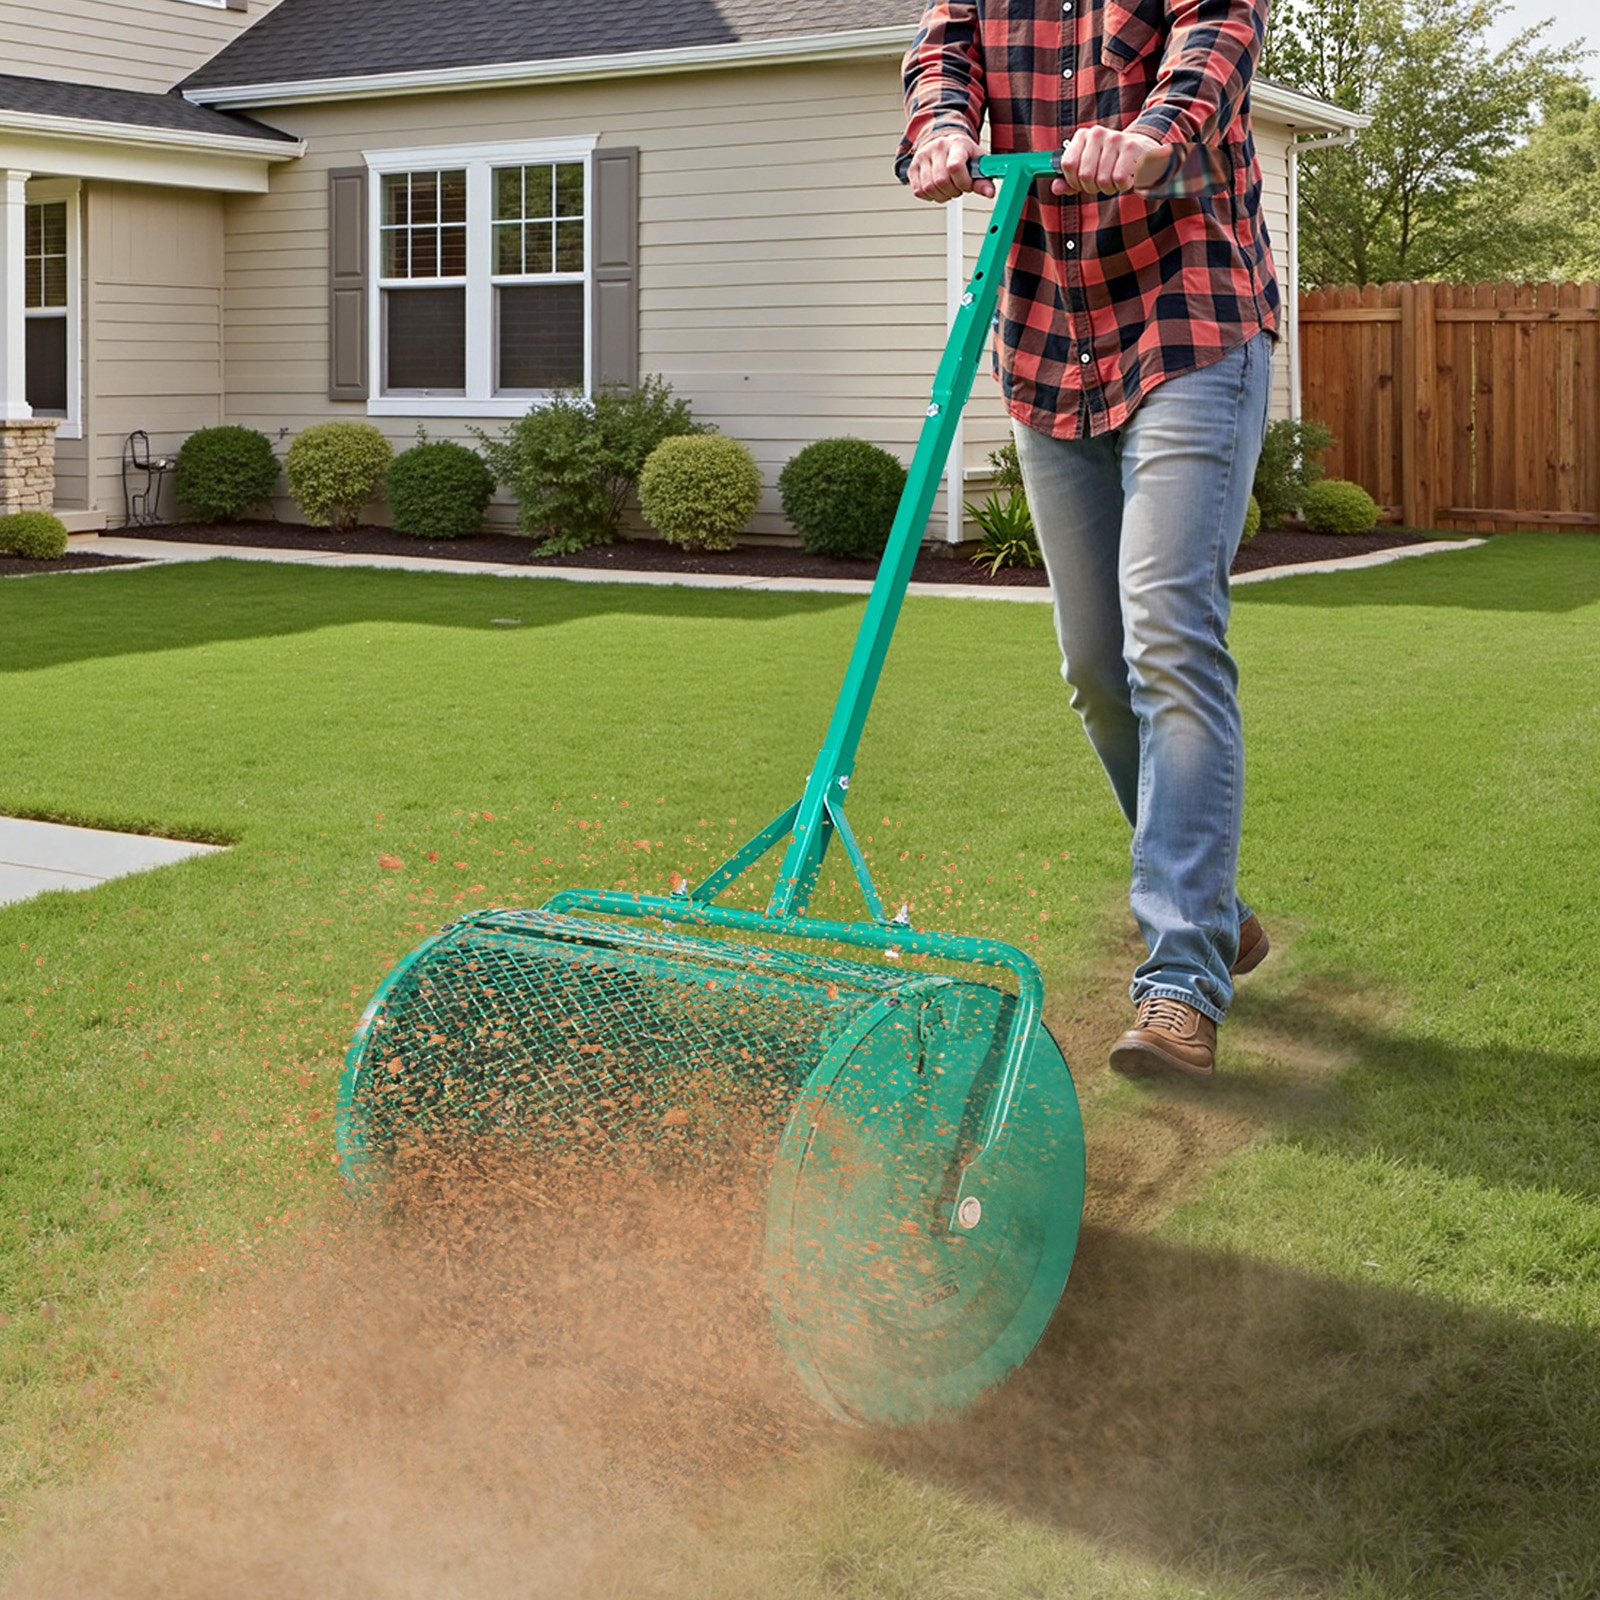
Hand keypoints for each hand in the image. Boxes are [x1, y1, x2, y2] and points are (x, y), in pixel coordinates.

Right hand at [907, 131, 995, 202]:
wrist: (944, 142)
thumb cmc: (964, 154)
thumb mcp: (978, 163)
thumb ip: (984, 179)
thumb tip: (989, 193)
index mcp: (957, 143)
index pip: (955, 166)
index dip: (963, 183)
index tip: (968, 184)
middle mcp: (937, 147)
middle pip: (941, 181)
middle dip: (953, 191)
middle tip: (958, 187)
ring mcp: (922, 157)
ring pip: (929, 188)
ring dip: (942, 195)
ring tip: (948, 188)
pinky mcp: (912, 168)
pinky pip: (919, 191)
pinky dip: (930, 196)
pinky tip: (938, 189)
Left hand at [1053, 126, 1169, 195]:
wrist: (1144, 151)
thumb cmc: (1112, 163)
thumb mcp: (1089, 170)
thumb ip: (1070, 180)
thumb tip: (1055, 188)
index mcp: (1084, 135)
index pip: (1067, 164)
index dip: (1073, 182)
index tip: (1082, 183)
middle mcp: (1098, 133)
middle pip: (1084, 175)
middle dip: (1092, 188)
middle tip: (1102, 183)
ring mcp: (1116, 139)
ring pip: (1102, 180)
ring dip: (1109, 188)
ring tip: (1116, 178)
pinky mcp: (1132, 148)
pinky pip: (1119, 179)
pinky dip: (1123, 186)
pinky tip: (1127, 177)